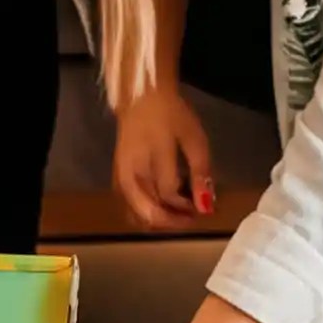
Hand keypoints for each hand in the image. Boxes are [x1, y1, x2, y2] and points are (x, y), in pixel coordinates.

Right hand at [113, 89, 213, 229]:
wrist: (140, 99)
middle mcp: (133, 172)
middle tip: (191, 218)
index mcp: (155, 157)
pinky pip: (128, 208)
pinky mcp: (117, 180)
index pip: (170, 195)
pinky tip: (160, 208)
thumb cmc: (171, 116)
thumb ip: (201, 172)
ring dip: (159, 222)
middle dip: (173, 222)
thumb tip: (206, 206)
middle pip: (149, 212)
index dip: (188, 207)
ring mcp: (121, 178)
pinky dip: (145, 215)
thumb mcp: (194, 139)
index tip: (204, 207)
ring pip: (136, 215)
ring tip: (177, 215)